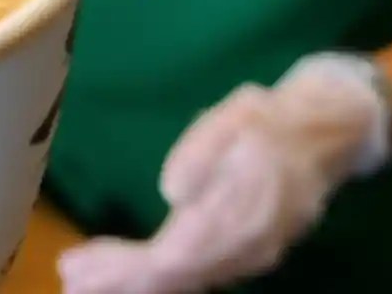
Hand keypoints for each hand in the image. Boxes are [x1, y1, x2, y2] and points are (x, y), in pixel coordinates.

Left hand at [60, 54, 391, 293]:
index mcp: (242, 211)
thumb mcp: (239, 115)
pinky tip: (121, 276)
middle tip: (68, 280)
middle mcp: (246, 246)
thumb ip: (203, 149)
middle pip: (174, 276)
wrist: (323, 136)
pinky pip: (191, 274)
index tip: (80, 265)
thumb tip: (173, 192)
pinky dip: (151, 278)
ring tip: (79, 282)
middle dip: (117, 282)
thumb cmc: (269, 120)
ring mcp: (246, 256)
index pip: (175, 255)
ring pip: (182, 280)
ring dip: (129, 284)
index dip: (126, 268)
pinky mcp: (240, 254)